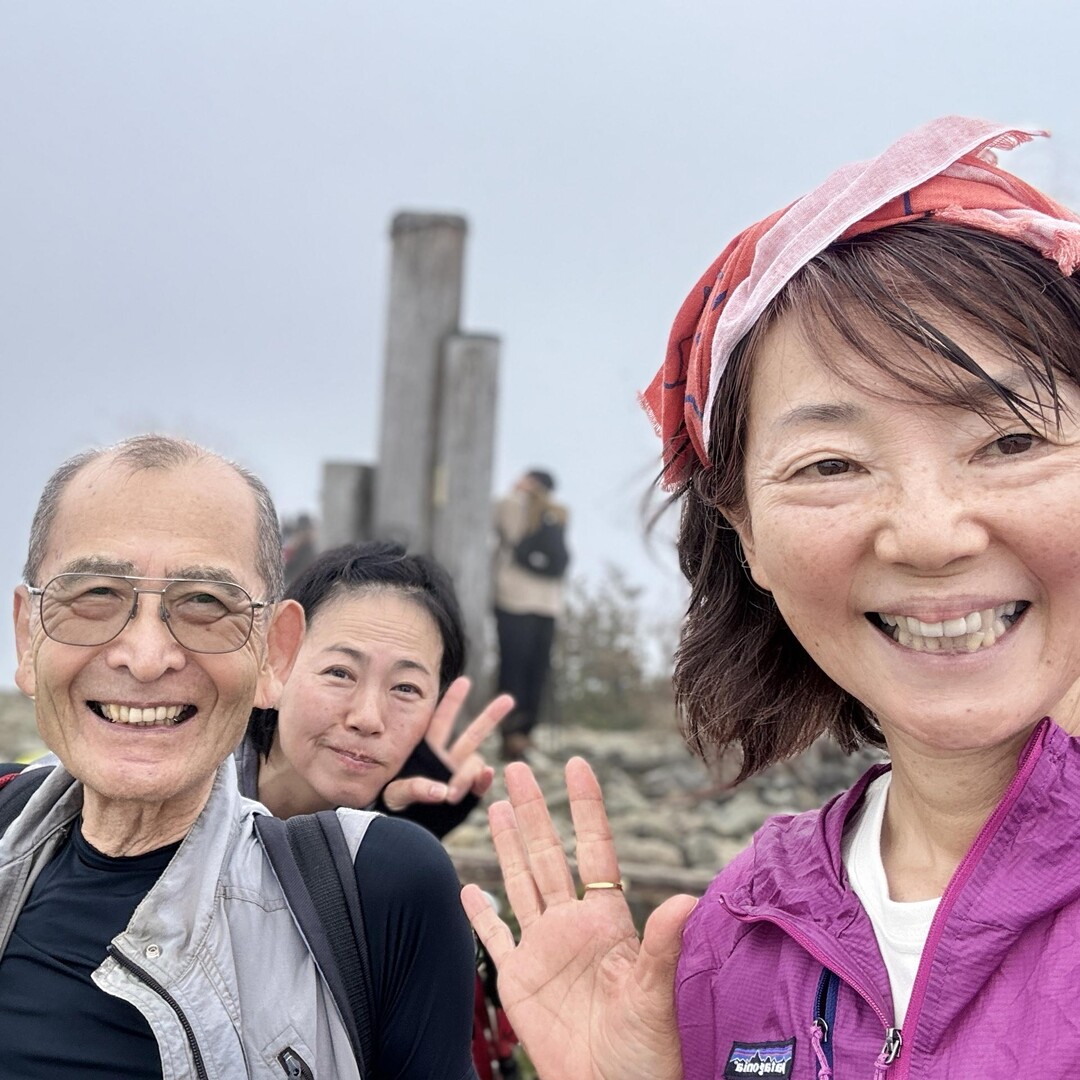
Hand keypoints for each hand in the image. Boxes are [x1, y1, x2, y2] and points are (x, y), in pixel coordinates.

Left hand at [380, 677, 513, 810]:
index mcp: (425, 751)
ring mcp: (457, 777)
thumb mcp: (393, 795)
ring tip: (452, 795)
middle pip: (472, 734)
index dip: (453, 701)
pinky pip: (481, 784)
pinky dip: (485, 781)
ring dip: (468, 775)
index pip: (440, 720)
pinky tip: (487, 778)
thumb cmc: (388, 808)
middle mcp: (445, 761)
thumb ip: (414, 789)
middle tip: (508, 700)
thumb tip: (442, 791)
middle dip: (490, 716)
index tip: (465, 681)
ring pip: (476, 764)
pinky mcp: (466, 796)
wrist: (399, 831)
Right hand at [462, 757, 695, 1079]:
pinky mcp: (518, 979)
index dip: (585, 807)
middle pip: (548, 854)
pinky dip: (480, 914)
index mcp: (607, 920)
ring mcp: (543, 949)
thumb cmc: (645, 1051)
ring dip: (507, 845)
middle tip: (516, 767)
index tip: (577, 766)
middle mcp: (572, 924)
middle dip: (533, 811)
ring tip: (497, 805)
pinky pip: (494, 938)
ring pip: (519, 882)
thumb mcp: (654, 994)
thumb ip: (662, 946)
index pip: (594, 850)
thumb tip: (688, 899)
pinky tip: (468, 887)